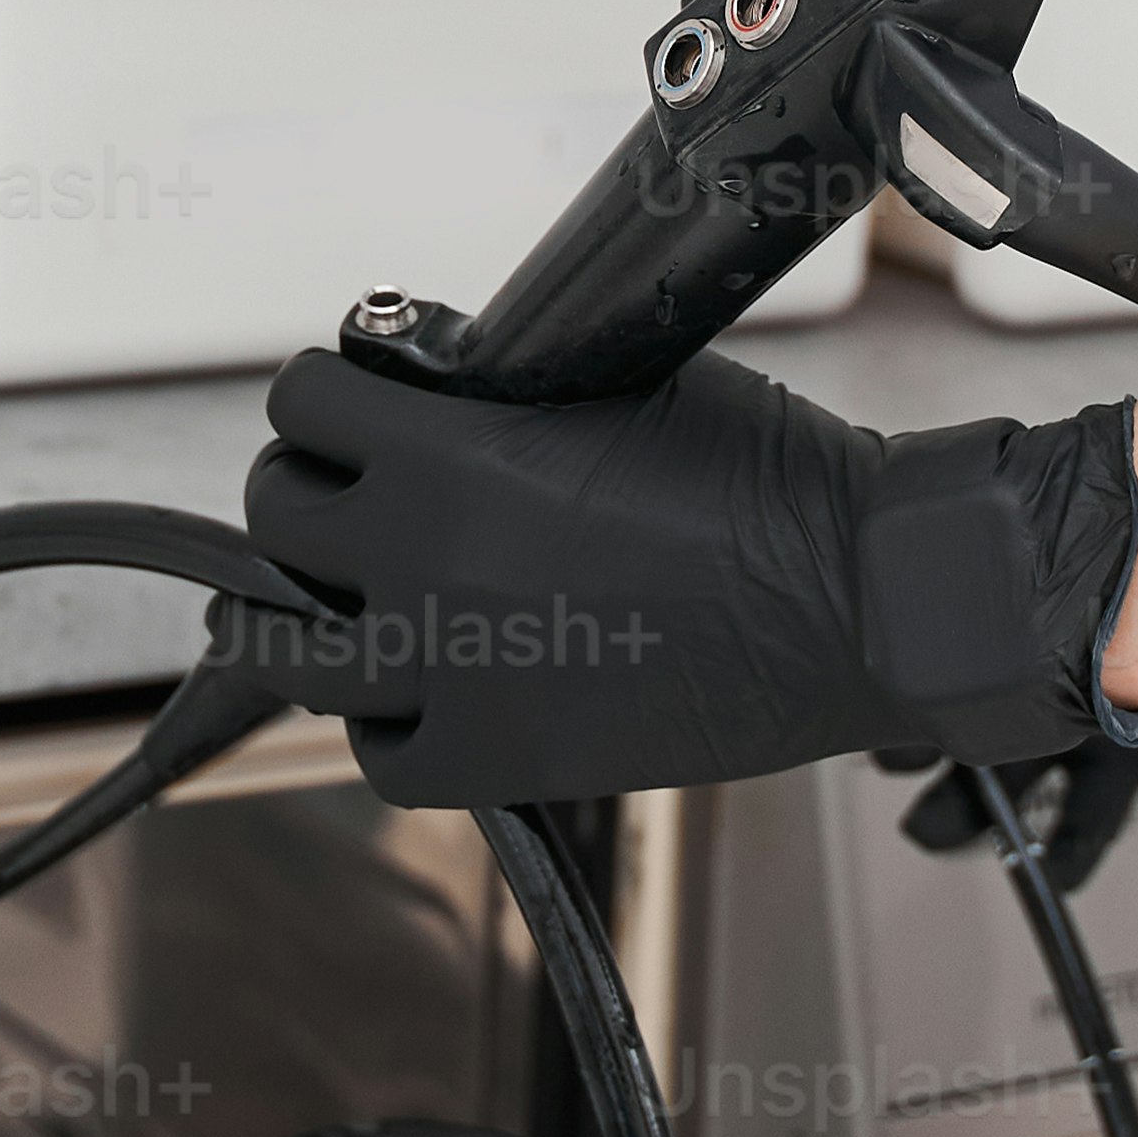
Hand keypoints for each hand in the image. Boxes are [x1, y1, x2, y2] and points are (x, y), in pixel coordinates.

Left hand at [234, 343, 1137, 809]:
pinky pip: (381, 756)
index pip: (304, 406)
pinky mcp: (504, 759)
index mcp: (453, 458)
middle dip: (310, 493)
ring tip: (342, 595)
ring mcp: (458, 673)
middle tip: (350, 494)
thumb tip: (427, 378)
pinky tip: (422, 689)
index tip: (349, 408)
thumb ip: (501, 383)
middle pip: (277, 521)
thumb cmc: (769, 480)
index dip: (327, 398)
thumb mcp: (621, 377)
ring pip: (291, 651)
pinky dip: (388, 722)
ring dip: (309, 610)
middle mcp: (430, 566)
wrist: (860, 596)